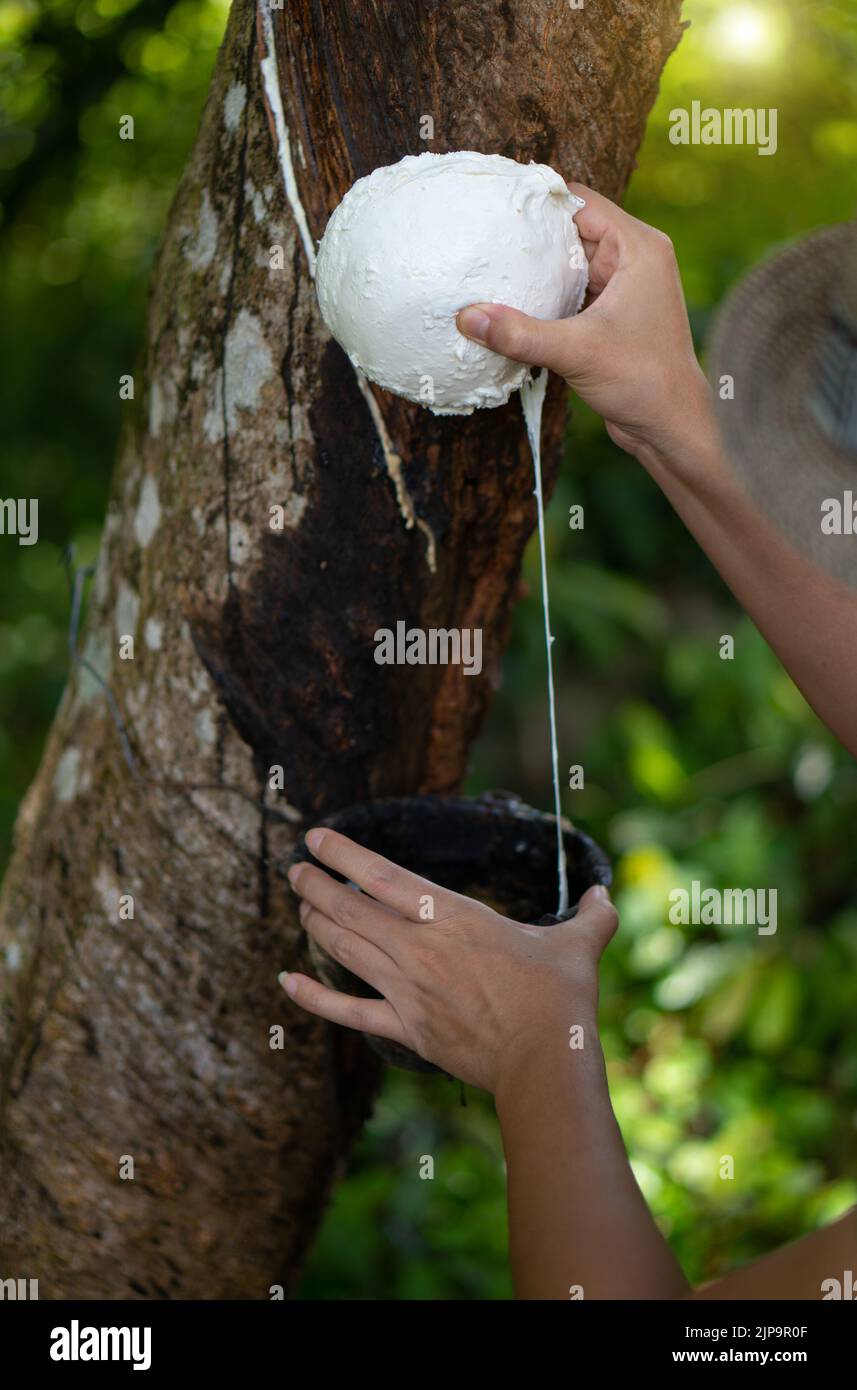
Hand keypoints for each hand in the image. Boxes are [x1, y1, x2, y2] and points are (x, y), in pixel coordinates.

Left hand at [281, 827, 616, 1092]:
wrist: (544, 1061)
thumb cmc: (560, 997)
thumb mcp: (579, 946)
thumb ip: (590, 916)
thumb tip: (605, 895)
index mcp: (453, 916)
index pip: (382, 876)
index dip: (343, 854)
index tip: (315, 838)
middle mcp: (419, 948)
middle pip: (350, 909)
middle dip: (316, 886)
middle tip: (296, 870)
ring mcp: (407, 990)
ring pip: (344, 949)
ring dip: (315, 924)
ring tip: (300, 906)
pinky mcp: (406, 1029)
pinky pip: (348, 1010)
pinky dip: (314, 996)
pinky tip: (287, 984)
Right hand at [456, 184, 714, 466]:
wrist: (671, 427)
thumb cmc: (642, 382)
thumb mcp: (575, 352)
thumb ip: (519, 334)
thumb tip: (467, 317)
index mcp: (638, 247)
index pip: (581, 202)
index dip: (539, 199)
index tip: (497, 201)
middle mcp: (634, 258)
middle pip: (572, 230)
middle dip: (531, 236)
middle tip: (484, 234)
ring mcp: (624, 287)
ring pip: (570, 264)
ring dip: (537, 270)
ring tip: (489, 266)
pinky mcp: (612, 314)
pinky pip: (572, 292)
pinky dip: (546, 296)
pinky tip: (512, 303)